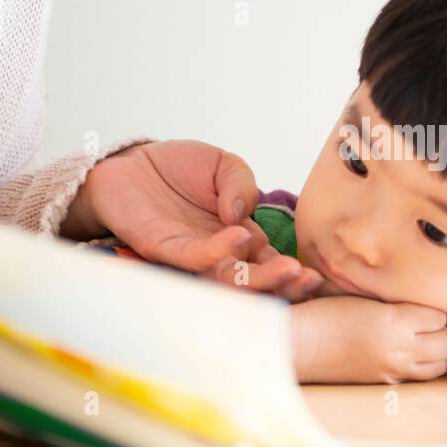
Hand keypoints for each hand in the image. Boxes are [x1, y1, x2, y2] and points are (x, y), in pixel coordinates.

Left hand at [63, 140, 322, 301]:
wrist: (131, 163)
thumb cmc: (178, 169)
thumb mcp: (224, 166)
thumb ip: (241, 185)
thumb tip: (241, 213)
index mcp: (240, 237)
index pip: (270, 261)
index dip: (292, 272)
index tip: (315, 275)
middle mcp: (218, 253)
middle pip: (254, 278)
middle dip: (282, 284)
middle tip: (307, 280)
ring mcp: (192, 254)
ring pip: (227, 278)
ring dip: (258, 278)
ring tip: (288, 270)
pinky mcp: (163, 248)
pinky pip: (193, 255)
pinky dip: (218, 249)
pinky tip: (239, 235)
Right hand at [290, 296, 446, 383]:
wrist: (301, 344)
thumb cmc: (327, 312)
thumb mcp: (364, 297)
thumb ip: (396, 302)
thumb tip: (427, 311)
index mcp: (396, 320)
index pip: (439, 317)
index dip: (432, 311)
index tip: (419, 307)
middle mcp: (400, 348)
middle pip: (446, 342)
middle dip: (441, 331)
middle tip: (426, 324)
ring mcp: (394, 369)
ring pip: (440, 364)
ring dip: (438, 352)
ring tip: (429, 341)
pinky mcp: (385, 383)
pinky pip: (421, 378)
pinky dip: (427, 367)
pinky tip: (423, 359)